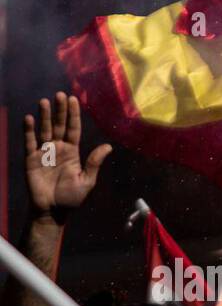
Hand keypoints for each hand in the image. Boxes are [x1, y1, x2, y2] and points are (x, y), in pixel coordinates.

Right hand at [23, 92, 111, 222]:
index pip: (73, 129)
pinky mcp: (31, 158)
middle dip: (59, 110)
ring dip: (44, 116)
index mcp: (72, 152)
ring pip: (44, 130)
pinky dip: (29, 130)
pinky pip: (29, 142)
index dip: (73, 115)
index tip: (73, 99)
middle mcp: (57, 148)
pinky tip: (29, 118)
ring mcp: (43, 152)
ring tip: (44, 101)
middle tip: (60, 94)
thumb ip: (94, 163)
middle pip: (59, 125)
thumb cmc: (71, 197)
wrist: (52, 211)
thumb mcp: (86, 180)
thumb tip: (108, 147)